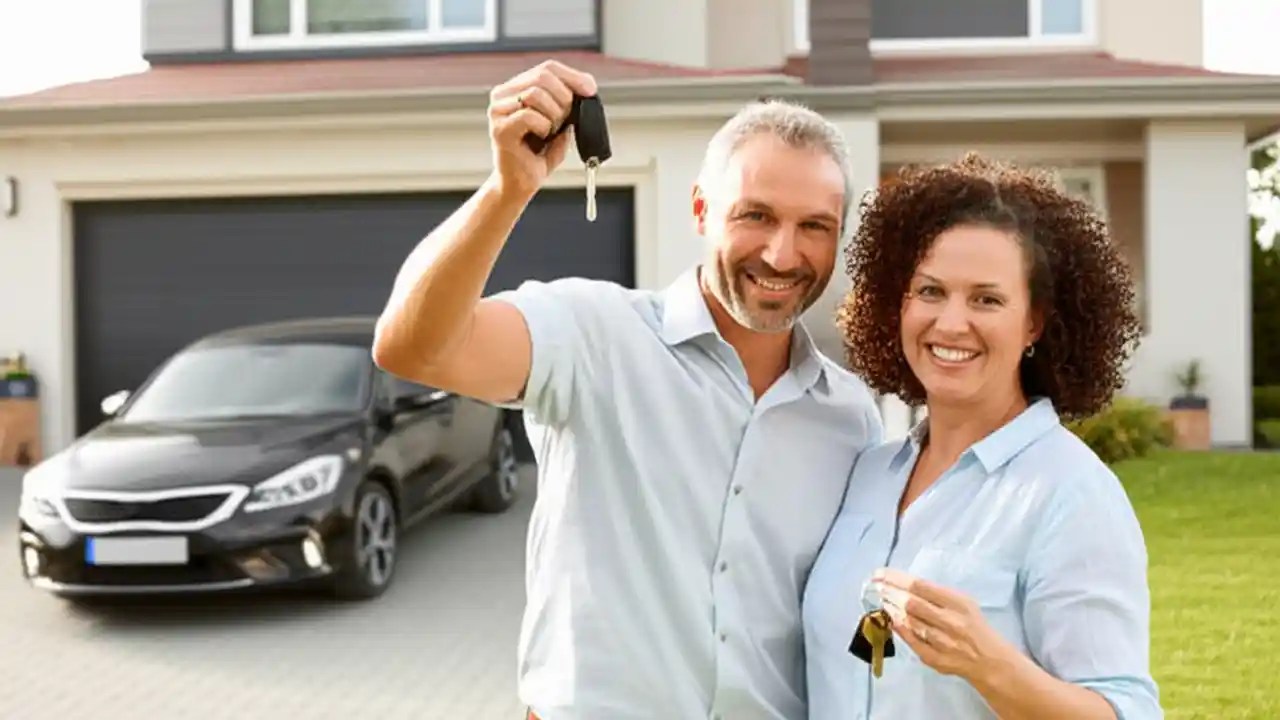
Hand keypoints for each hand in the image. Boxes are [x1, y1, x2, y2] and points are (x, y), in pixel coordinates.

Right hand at [486, 60, 597, 198]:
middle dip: (564, 98)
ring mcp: (498, 111)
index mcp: (516, 88)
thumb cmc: (538, 155)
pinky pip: (529, 116)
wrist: (521, 184)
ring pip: (535, 94)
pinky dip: (543, 127)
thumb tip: (586, 86)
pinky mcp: (499, 129)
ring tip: (549, 131)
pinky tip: (540, 138)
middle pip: (542, 77)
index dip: (572, 76)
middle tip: (564, 120)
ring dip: (553, 115)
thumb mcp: (561, 123)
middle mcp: (502, 95)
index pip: (547, 67)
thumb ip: (570, 103)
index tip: (590, 90)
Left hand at [873, 568, 1016, 683]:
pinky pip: (912, 641)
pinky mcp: (935, 659)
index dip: (896, 579)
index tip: (880, 574)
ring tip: (882, 601)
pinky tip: (891, 620)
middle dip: (889, 593)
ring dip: (891, 610)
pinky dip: (899, 629)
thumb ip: (936, 595)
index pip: (920, 586)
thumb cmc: (974, 625)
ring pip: (909, 622)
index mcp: (958, 603)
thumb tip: (903, 585)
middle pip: (912, 603)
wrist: (990, 660)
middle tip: (876, 586)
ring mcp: (942, 642)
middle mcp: (950, 621)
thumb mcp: (963, 602)